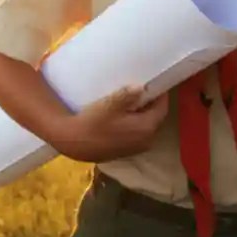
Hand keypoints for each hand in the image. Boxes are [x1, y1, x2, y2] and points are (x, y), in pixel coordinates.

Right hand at [51, 85, 169, 162]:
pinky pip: (135, 135)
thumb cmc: (94, 121)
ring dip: (140, 116)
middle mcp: (147, 140)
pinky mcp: (125, 153)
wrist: (74, 142)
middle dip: (150, 105)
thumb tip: (142, 87)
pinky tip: (121, 118)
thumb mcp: (111, 103)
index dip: (159, 95)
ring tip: (129, 103)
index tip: (153, 83)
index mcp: (147, 127)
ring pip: (144, 128)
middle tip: (140, 91)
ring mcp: (136, 149)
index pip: (162, 108)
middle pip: (154, 119)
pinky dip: (132, 126)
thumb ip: (129, 94)